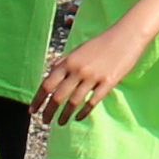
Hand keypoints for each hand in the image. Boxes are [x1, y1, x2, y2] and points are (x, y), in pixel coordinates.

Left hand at [34, 7, 151, 125]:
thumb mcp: (78, 50)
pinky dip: (83, 112)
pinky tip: (78, 118)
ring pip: (74, 102)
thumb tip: (50, 76)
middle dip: (49, 111)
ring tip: (61, 123)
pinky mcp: (108, 82)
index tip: (33, 111)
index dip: (38, 99)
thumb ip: (64, 63)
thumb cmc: (101, 43)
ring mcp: (93, 76)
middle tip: (45, 121)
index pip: (47, 84)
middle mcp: (78, 69)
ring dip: (65, 115)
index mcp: (68, 61)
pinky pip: (92, 102)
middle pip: (58, 96)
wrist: (126, 36)